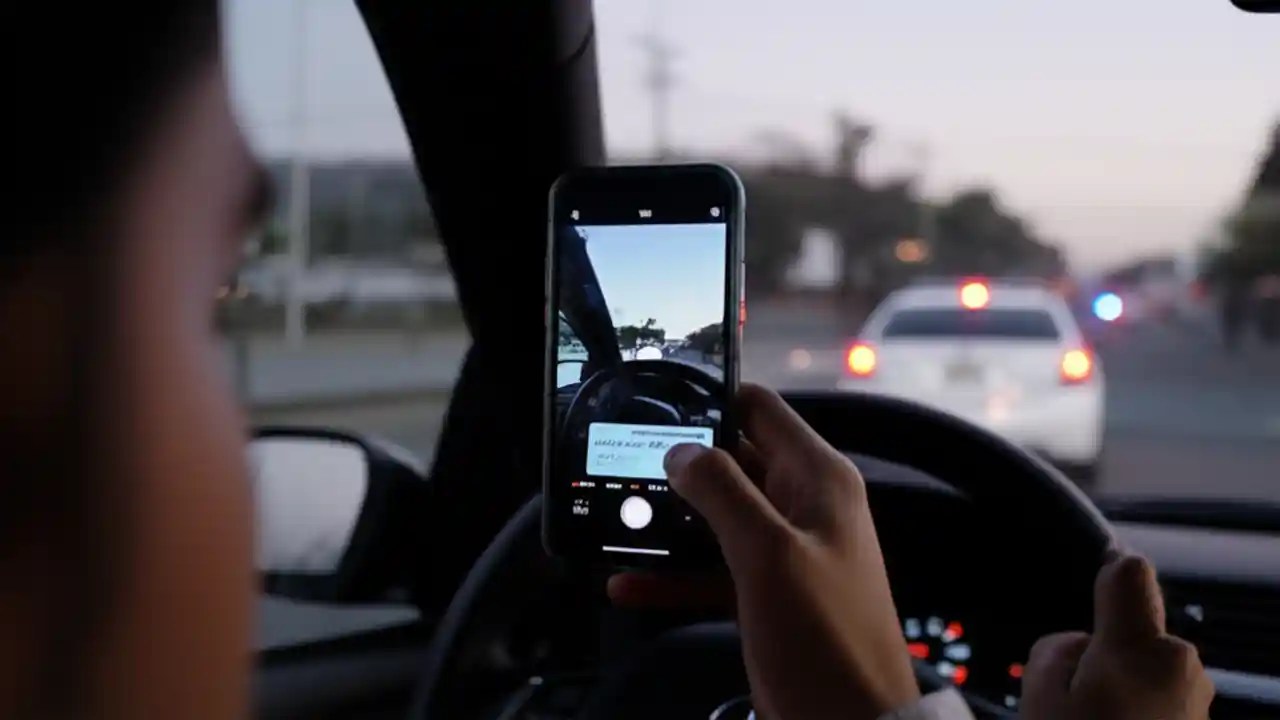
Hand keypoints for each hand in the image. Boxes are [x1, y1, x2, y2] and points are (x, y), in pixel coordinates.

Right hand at [609, 384, 918, 719]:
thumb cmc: (825, 638)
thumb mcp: (767, 554)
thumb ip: (722, 492)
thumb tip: (681, 450)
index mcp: (817, 479)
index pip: (759, 410)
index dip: (710, 401)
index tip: (657, 407)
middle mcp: (803, 505)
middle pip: (731, 462)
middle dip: (679, 466)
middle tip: (624, 468)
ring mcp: (786, 550)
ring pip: (716, 518)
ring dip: (669, 524)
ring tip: (619, 524)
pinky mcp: (767, 592)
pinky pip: (712, 568)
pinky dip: (675, 574)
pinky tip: (632, 584)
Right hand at [1021, 553, 1213, 719]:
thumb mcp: (1041, 697)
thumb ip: (1055, 649)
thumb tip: (1080, 645)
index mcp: (1143, 647)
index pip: (1132, 571)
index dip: (1107, 565)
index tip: (1093, 573)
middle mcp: (1182, 665)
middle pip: (1134, 627)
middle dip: (1104, 647)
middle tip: (1075, 689)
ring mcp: (1198, 699)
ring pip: (1147, 664)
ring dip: (1123, 679)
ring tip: (1095, 713)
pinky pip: (1161, 696)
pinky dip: (1138, 705)